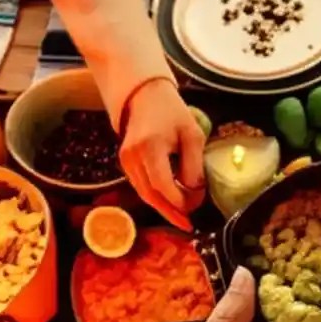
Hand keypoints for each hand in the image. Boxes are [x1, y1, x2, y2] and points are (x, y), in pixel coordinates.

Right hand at [119, 78, 206, 230]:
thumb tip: (195, 194)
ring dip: (163, 208)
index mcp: (150, 146)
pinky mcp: (124, 162)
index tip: (195, 207)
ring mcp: (125, 160)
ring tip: (182, 218)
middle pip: (150, 195)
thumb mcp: (192, 136)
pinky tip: (170, 204)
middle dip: (170, 212)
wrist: (145, 96)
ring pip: (143, 193)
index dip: (179, 201)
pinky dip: (155, 197)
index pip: (162, 185)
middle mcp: (132, 156)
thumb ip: (194, 166)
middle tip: (188, 225)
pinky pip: (140, 186)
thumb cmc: (173, 113)